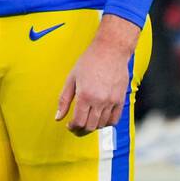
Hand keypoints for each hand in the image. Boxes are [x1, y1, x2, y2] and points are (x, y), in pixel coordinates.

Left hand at [55, 16, 137, 135]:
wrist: (111, 50)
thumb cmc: (89, 61)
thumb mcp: (71, 78)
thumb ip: (64, 99)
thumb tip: (58, 117)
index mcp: (85, 95)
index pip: (78, 122)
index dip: (72, 127)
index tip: (69, 125)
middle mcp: (99, 100)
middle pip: (90, 126)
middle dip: (81, 130)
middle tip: (77, 127)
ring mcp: (111, 101)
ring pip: (102, 125)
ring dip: (93, 126)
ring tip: (88, 120)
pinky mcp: (121, 99)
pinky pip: (114, 120)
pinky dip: (106, 123)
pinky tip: (100, 118)